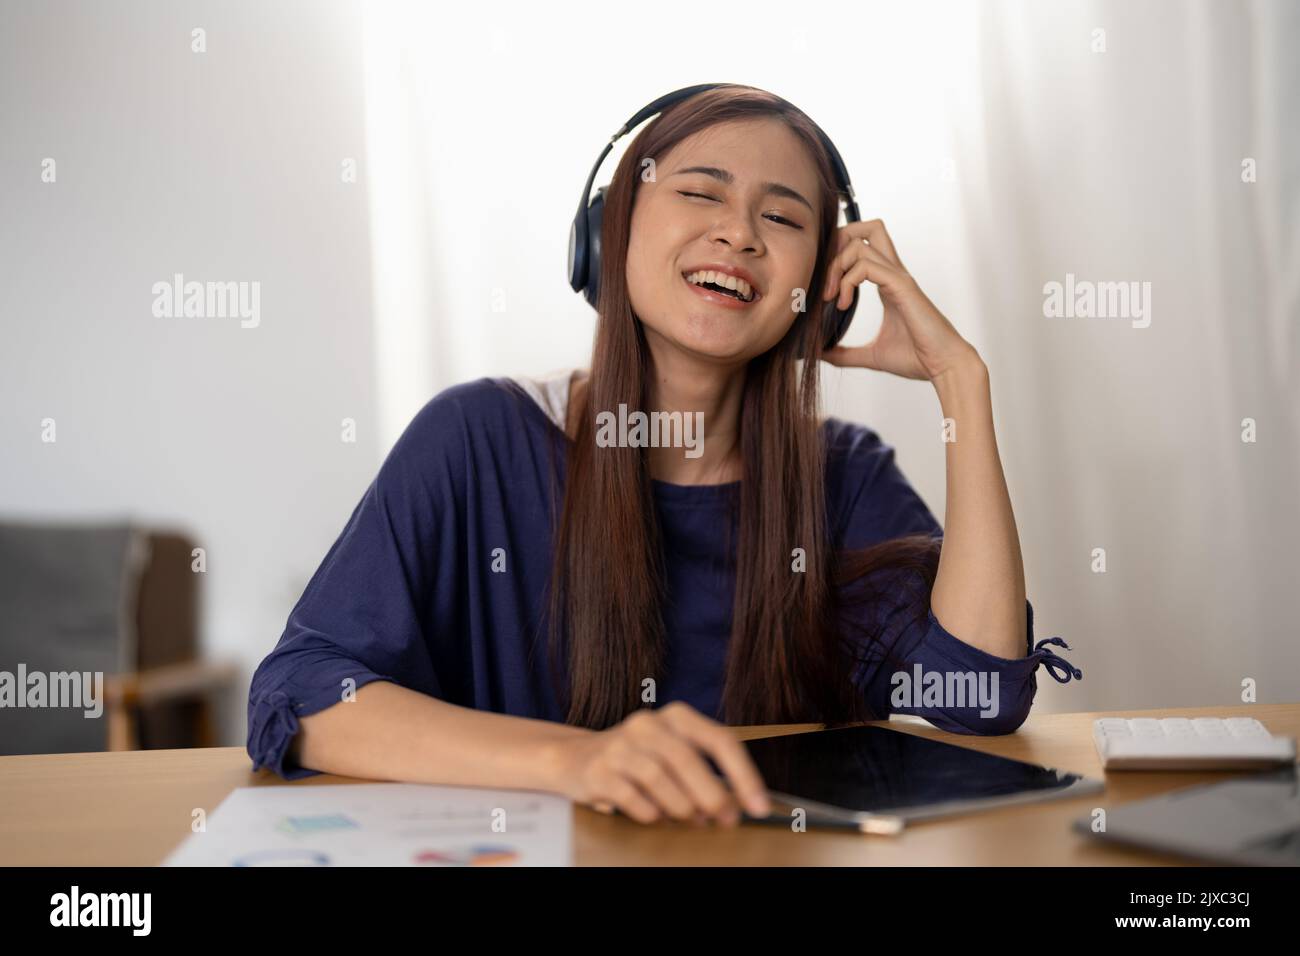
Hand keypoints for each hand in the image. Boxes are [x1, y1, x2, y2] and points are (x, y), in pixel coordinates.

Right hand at [550, 701, 771, 825]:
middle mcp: (648, 724)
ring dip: (681, 806)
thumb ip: (704, 771)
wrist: (574, 758)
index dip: (745, 775)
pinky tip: (656, 817)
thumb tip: (736, 804)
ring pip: (659, 777)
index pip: (719, 740)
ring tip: (689, 820)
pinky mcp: (599, 769)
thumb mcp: (672, 752)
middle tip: (725, 820)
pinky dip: (650, 813)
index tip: (759, 806)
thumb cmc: (637, 759)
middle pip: (688, 759)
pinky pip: (632, 796)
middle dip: (712, 795)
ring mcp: (620, 744)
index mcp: (676, 716)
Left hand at [820, 219, 979, 381]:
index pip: (863, 245)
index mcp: (888, 282)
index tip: (825, 289)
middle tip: (825, 278)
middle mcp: (893, 273)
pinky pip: (866, 265)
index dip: (837, 255)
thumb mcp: (871, 355)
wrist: (943, 366)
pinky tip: (843, 304)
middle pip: (865, 229)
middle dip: (836, 243)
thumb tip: (821, 356)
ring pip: (860, 243)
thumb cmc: (917, 357)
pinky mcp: (901, 286)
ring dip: (837, 266)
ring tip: (832, 297)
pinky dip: (847, 281)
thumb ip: (844, 354)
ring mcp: (898, 277)